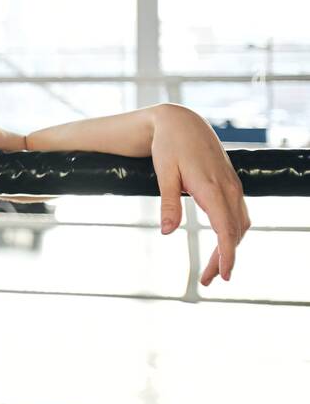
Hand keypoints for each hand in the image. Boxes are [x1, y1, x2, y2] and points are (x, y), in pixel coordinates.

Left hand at [151, 104, 251, 285]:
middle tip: (207, 282)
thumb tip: (166, 232)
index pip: (225, 229)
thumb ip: (168, 204)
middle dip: (224, 259)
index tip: (223, 275)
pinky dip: (233, 233)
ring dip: (229, 248)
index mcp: (212, 188)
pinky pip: (238, 214)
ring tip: (211, 269)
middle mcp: (228, 188)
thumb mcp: (164, 174)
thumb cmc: (169, 146)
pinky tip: (222, 243)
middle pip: (234, 233)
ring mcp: (232, 186)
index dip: (226, 255)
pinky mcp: (229, 184)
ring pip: (240, 225)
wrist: (180, 121)